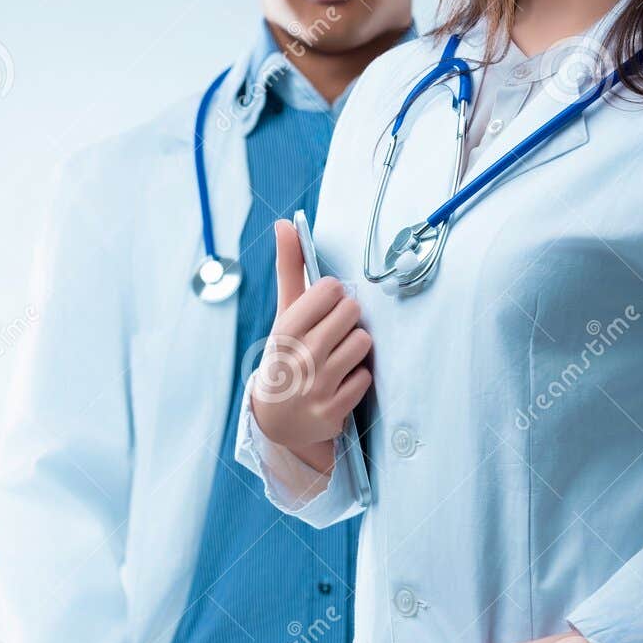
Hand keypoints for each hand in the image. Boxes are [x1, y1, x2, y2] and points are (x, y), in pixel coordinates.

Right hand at [250, 220, 372, 474]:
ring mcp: (317, 386)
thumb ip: (289, 267)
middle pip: (352, 312)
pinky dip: (358, 378)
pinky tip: (340, 381)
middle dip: (348, 319)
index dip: (334, 295)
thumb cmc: (286, 352)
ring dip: (356, 347)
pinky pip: (366, 378)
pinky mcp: (333, 411)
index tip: (325, 305)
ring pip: (363, 343)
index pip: (330, 289)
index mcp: (285, 327)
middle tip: (333, 332)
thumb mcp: (284, 313)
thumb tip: (285, 223)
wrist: (276, 419)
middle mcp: (300, 356)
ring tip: (338, 355)